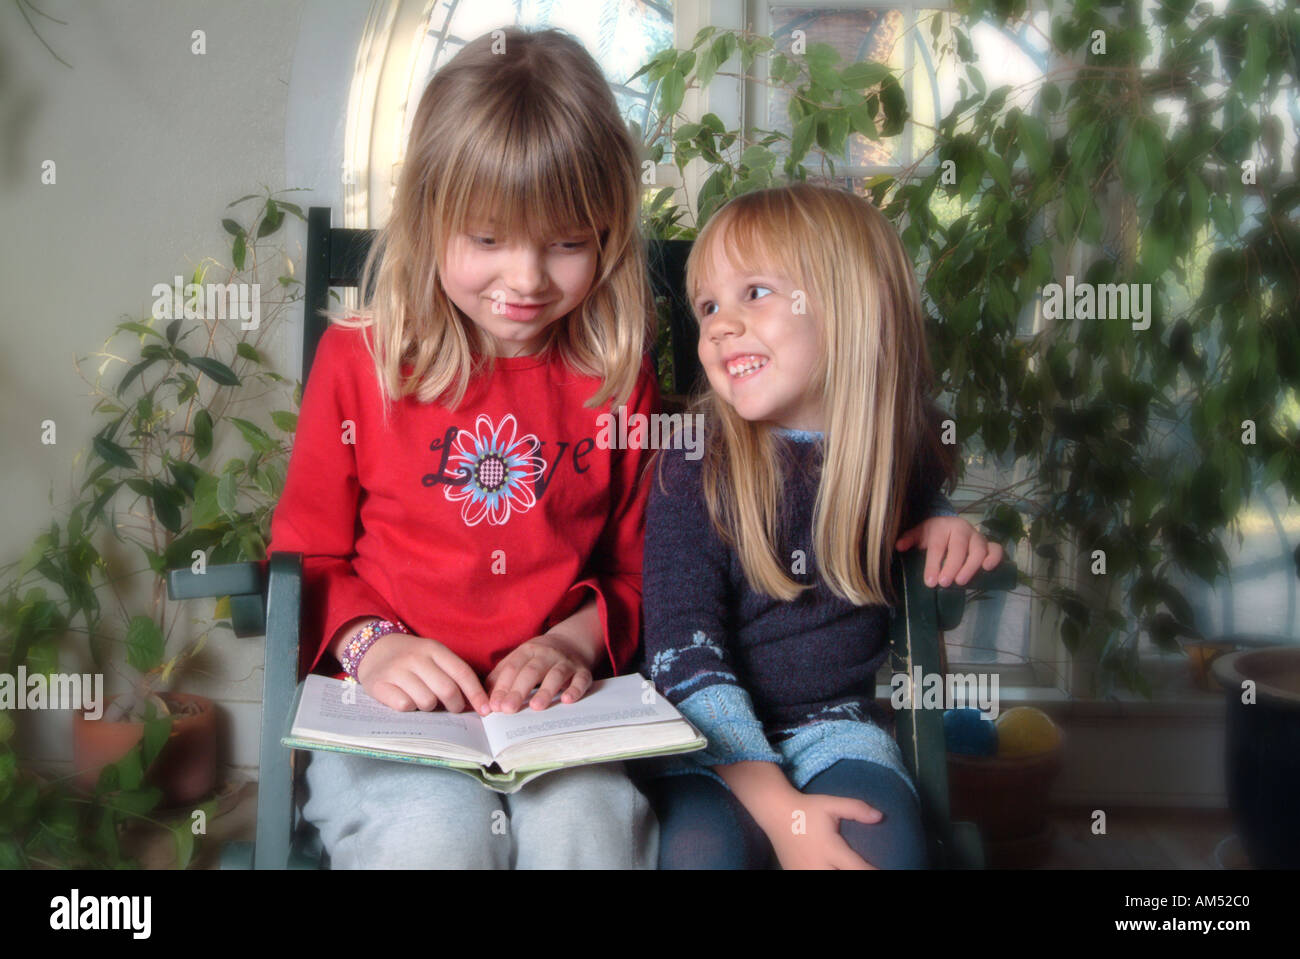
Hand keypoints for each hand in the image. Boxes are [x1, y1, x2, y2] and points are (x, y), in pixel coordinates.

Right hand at [355, 632, 489, 714]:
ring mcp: (397, 670)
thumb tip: (476, 702)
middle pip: (447, 690)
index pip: (462, 673)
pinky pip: (405, 706)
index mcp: (434, 649)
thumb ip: (451, 674)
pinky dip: (409, 708)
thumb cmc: (411, 659)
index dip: (476, 694)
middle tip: (453, 709)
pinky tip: (406, 699)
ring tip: (423, 699)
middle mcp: (416, 657)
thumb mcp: (432, 657)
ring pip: (427, 701)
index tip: (486, 710)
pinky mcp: (379, 684)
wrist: (373, 649)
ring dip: (429, 707)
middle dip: (455, 705)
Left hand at [485, 631, 594, 712]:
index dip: (502, 687)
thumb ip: (499, 678)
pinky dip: (575, 689)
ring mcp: (565, 662)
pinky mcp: (582, 671)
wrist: (571, 643)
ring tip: (536, 707)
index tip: (494, 706)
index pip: (512, 668)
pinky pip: (581, 679)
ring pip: (556, 675)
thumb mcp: (517, 660)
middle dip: (519, 690)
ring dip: (546, 691)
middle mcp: (546, 654)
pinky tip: (568, 700)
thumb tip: (483, 701)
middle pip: (531, 671)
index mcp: (527, 651)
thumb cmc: (538, 658)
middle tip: (509, 709)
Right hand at [759, 789, 883, 869]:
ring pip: (826, 884)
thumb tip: (880, 816)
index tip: (882, 872)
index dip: (871, 873)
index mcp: (830, 848)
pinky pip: (813, 881)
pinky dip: (824, 877)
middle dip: (856, 876)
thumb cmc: (807, 808)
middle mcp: (817, 865)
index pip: (857, 868)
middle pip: (842, 879)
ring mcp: (804, 873)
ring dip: (841, 878)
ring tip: (847, 870)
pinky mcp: (795, 875)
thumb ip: (856, 809)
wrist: (774, 812)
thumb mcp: (831, 804)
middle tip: (863, 869)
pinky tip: (831, 870)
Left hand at [895, 516, 1003, 587]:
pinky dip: (994, 558)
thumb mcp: (919, 533)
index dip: (933, 564)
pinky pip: (996, 549)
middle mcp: (962, 529)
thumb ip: (909, 539)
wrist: (951, 524)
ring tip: (960, 582)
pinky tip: (988, 569)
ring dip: (970, 566)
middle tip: (944, 583)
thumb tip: (899, 546)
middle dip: (951, 566)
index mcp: (943, 527)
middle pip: (959, 547)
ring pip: (979, 550)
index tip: (930, 581)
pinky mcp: (988, 544)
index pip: (938, 546)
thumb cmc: (933, 533)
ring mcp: (977, 537)